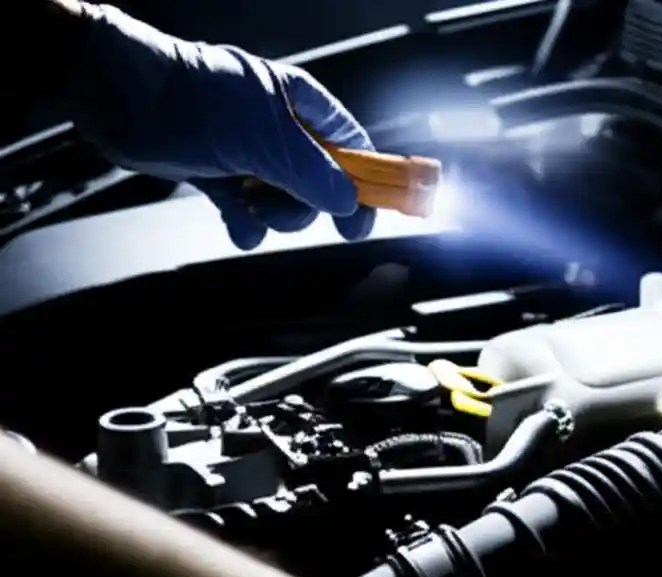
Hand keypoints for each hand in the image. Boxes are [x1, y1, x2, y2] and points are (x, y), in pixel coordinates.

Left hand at [66, 4, 375, 248]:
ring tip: (251, 210)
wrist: (123, 97)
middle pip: (318, 179)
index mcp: (299, 102)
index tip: (372, 214)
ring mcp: (245, 148)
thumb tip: (349, 204)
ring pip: (281, 198)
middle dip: (306, 205)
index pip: (351, 143)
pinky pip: (244, 206)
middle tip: (290, 211)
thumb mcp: (270, 141)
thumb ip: (315, 176)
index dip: (368, 179)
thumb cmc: (198, 101)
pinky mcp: (215, 168)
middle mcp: (276, 125)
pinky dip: (244, 222)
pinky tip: (238, 228)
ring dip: (271, 215)